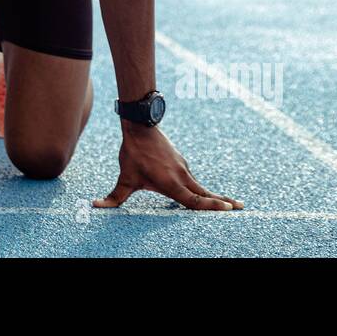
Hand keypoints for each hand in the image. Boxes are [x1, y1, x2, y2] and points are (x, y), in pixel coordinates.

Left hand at [94, 123, 242, 210]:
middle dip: (223, 202)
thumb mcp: (124, 178)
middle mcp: (182, 176)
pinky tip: (204, 194)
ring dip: (213, 196)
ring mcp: (183, 168)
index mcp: (171, 183)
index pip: (194, 200)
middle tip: (240, 207)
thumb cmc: (133, 154)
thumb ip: (114, 196)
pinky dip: (201, 188)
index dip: (211, 206)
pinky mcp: (181, 162)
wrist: (141, 126)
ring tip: (228, 204)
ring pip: (200, 186)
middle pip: (205, 194)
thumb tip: (96, 206)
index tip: (228, 209)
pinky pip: (192, 179)